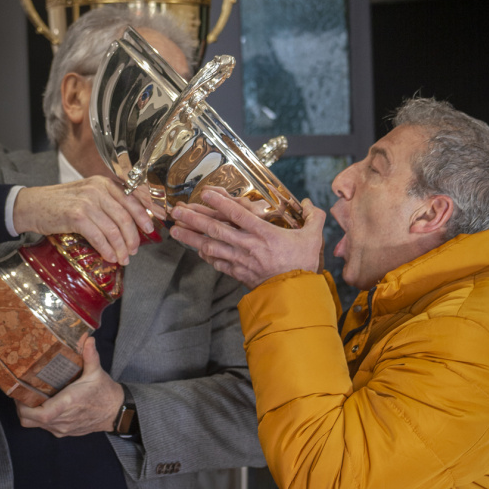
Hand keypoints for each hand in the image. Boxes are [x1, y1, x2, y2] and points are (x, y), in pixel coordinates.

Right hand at [13, 176, 156, 264]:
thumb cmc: (61, 203)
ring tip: (124, 258)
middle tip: (135, 250)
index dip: (146, 214)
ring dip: (121, 247)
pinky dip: (107, 249)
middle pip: (126, 216)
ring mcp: (87, 202)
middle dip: (133, 237)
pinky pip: (99, 236)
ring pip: (114, 228)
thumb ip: (108, 203)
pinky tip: (110, 257)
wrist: (32, 205)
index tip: (154, 228)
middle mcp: (97, 189)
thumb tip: (133, 222)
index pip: (133, 198)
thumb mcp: (88, 195)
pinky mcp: (76, 216)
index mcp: (104, 183)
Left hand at [15, 338, 124, 436]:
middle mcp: (63, 419)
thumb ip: (90, 355)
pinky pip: (45, 428)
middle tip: (22, 393)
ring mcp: (63, 428)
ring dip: (30, 414)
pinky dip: (40, 419)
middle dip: (21, 409)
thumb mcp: (97, 372)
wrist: (116, 412)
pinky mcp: (64, 432)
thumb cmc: (105, 392)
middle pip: (30, 421)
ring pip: (36, 426)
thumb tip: (87, 338)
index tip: (20, 394)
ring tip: (32, 397)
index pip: (39, 414)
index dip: (24, 407)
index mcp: (68, 404)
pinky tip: (45, 405)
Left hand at [170, 190, 325, 288]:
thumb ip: (313, 218)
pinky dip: (206, 256)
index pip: (237, 213)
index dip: (220, 202)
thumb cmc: (303, 265)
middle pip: (216, 229)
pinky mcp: (239, 273)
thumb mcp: (313, 238)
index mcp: (265, 233)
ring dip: (191, 238)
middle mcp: (248, 245)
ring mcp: (241, 260)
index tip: (205, 193)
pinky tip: (197, 249)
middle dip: (193, 219)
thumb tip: (310, 204)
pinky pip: (218, 263)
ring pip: (211, 246)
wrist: (296, 295)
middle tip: (176, 211)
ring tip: (175, 231)